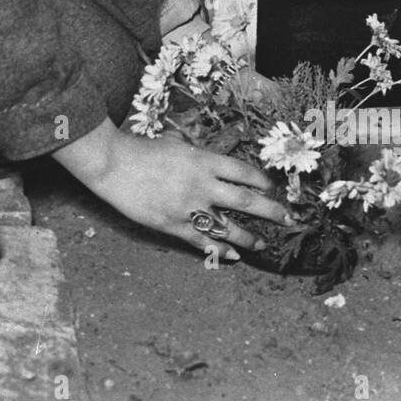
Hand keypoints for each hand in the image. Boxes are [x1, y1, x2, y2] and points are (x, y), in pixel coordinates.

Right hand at [54, 120, 291, 260]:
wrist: (113, 164)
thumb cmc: (142, 150)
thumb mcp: (177, 145)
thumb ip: (198, 157)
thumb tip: (216, 166)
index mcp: (203, 160)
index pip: (244, 171)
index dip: (262, 180)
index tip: (271, 187)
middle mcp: (202, 184)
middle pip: (246, 200)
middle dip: (270, 211)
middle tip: (288, 219)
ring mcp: (188, 207)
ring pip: (228, 227)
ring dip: (248, 237)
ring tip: (261, 244)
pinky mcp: (173, 225)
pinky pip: (203, 242)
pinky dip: (220, 249)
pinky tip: (232, 256)